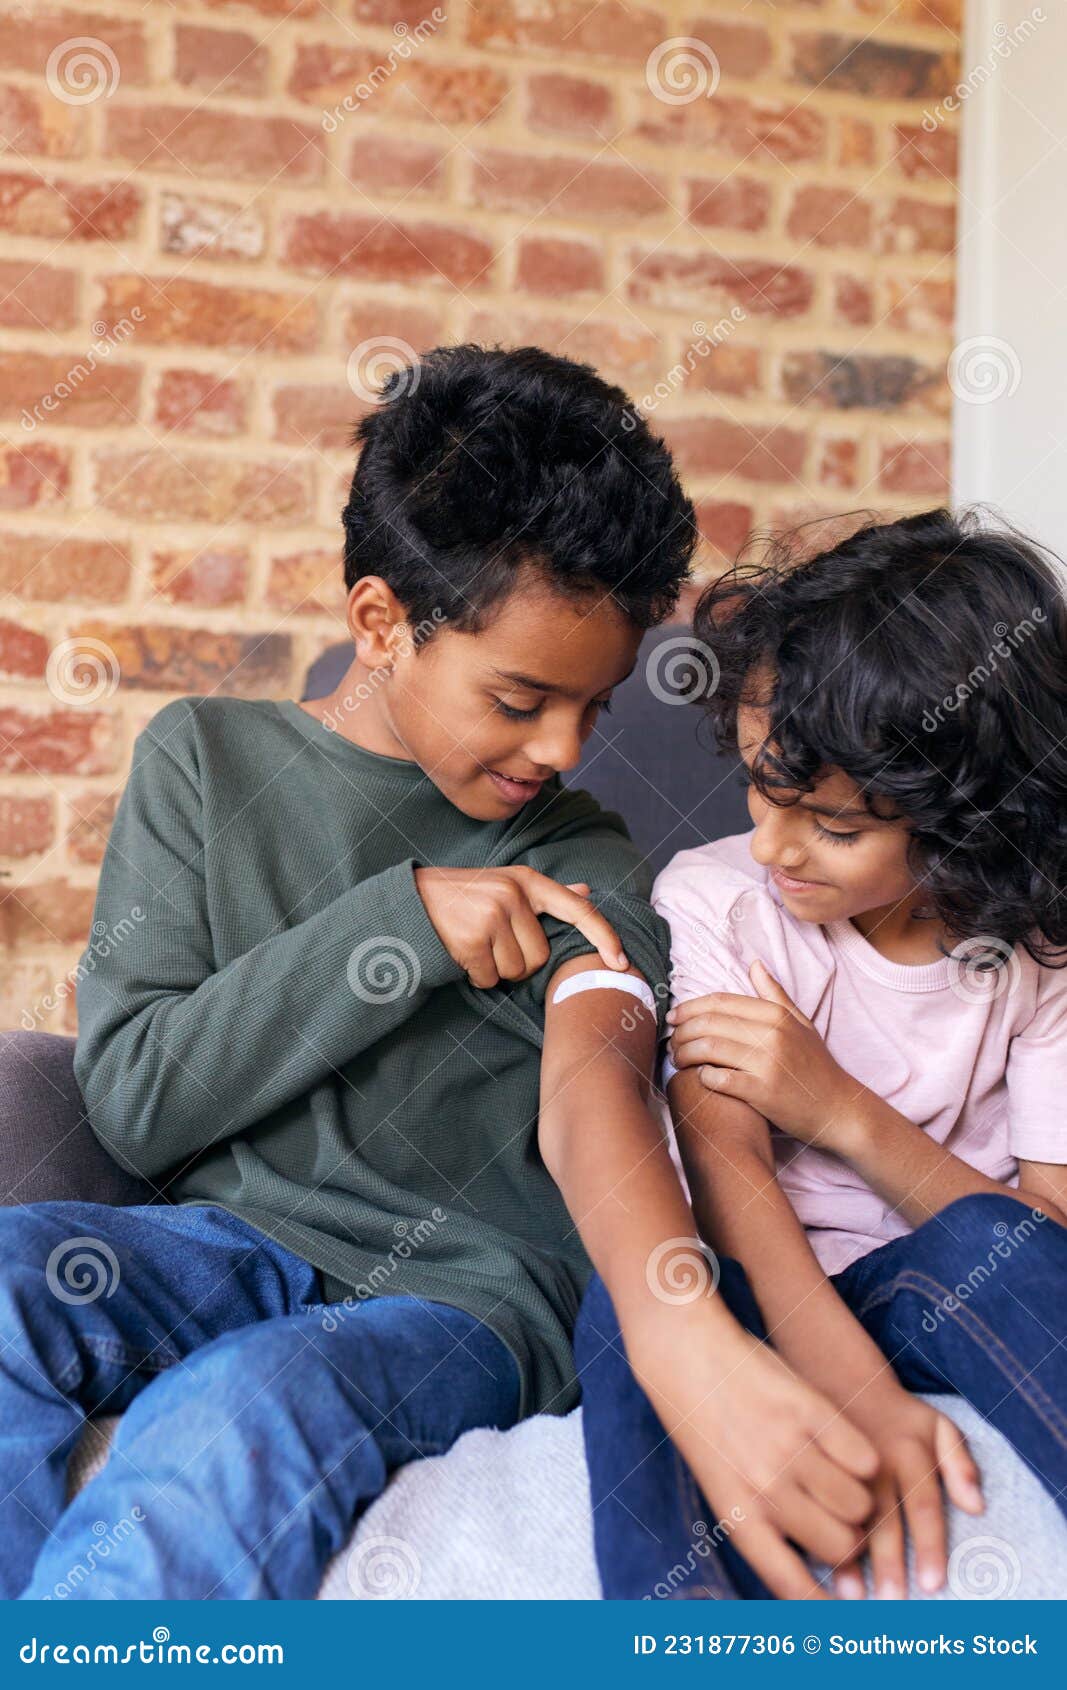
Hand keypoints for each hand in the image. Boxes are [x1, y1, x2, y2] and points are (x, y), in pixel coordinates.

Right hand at [415, 865, 627, 988]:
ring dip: (497, 971)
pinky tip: (464, 956)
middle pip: (540, 956)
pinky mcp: (472, 940)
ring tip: (477, 947)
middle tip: (493, 944)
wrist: (412, 900)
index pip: (578, 909)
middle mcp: (513, 895)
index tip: (622, 962)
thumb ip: (547, 894)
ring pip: (517, 971)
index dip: (604, 937)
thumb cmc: (467, 896)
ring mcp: (492, 916)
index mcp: (528, 881)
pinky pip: (490, 979)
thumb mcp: (508, 884)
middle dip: (519, 962)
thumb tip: (586, 889)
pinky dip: (478, 976)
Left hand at [631, 1316, 878, 1599]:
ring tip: (838, 1477)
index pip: (791, 1582)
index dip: (824, 1608)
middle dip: (848, 1539)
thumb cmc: (705, 1423)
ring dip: (859, 1498)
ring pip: (860, 1503)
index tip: (847, 1617)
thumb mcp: (721, 1483)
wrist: (686, 1353)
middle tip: (839, 1518)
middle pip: (841, 1544)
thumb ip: (764, 1519)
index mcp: (737, 1514)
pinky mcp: (810, 1410)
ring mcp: (789, 1447)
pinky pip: (864, 1457)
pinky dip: (864, 1459)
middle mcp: (764, 1487)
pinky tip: (843, 1446)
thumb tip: (815, 1562)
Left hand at [665, 959, 859, 1147]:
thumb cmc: (816, 1066)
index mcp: (776, 1015)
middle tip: (671, 1042)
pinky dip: (703, 1077)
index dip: (690, 1007)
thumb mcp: (801, 1023)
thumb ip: (775, 994)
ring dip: (685, 1054)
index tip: (674, 1017)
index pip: (720, 1001)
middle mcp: (771, 1035)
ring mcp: (767, 1063)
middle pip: (709, 1023)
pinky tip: (701, 1078)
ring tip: (677, 1060)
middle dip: (681, 1031)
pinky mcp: (763, 1092)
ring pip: (709, 1049)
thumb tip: (754, 964)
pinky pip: (720, 1079)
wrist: (838, 1108)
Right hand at [831, 1377, 982, 1598]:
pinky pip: (816, 1505)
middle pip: (884, 1519)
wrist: (843, 1379)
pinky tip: (814, 1565)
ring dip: (849, 1557)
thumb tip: (978, 1507)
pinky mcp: (815, 1466)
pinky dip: (815, 1536)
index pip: (924, 1505)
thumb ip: (960, 1463)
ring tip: (852, 1597)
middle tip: (893, 1602)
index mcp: (909, 1453)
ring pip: (846, 1516)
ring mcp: (841, 1465)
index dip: (929, 1545)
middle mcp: (875, 1463)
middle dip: (888, 1562)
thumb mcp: (938, 1425)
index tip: (932, 1584)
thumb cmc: (901, 1418)